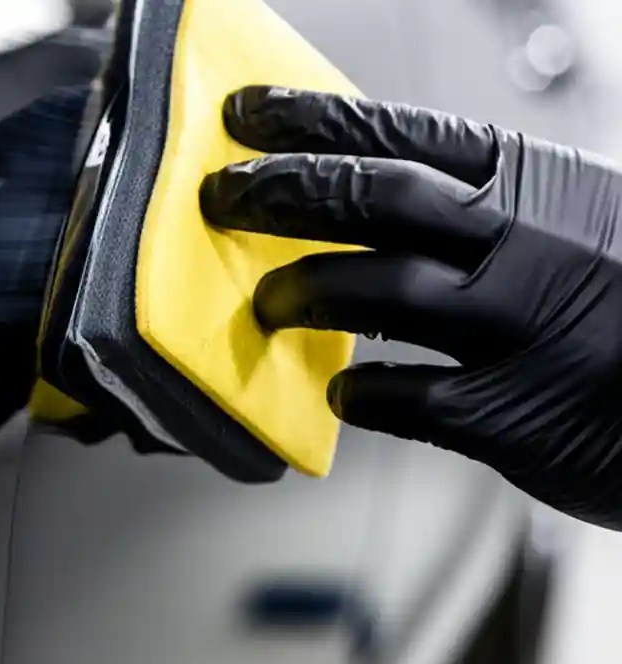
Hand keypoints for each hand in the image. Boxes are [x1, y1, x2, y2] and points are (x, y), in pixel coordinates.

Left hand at [201, 85, 621, 529]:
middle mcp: (520, 242)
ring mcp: (516, 326)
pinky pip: (403, 398)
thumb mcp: (575, 215)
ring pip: (375, 292)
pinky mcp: (512, 413)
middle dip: (281, 192)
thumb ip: (485, 203)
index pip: (398, 132)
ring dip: (301, 293)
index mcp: (533, 182)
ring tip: (267, 303)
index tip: (246, 115)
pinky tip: (341, 392)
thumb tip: (369, 187)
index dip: (311, 120)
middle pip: (371, 198)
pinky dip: (359, 392)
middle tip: (222, 198)